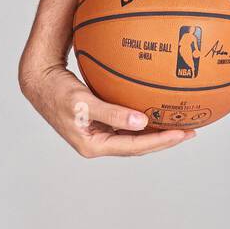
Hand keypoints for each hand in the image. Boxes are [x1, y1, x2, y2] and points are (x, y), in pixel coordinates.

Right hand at [18, 59, 196, 157]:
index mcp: (94, 145)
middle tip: (190, 130)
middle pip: (139, 145)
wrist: (39, 81)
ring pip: (134, 136)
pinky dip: (143, 119)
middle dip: (165, 139)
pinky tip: (156, 108)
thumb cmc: (57, 92)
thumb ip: (112, 113)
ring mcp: (99, 133)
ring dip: (156, 130)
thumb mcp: (83, 103)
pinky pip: (127, 123)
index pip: (135, 147)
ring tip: (179, 123)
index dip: (161, 141)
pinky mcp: (100, 121)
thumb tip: (142, 122)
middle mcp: (99, 142)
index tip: (182, 133)